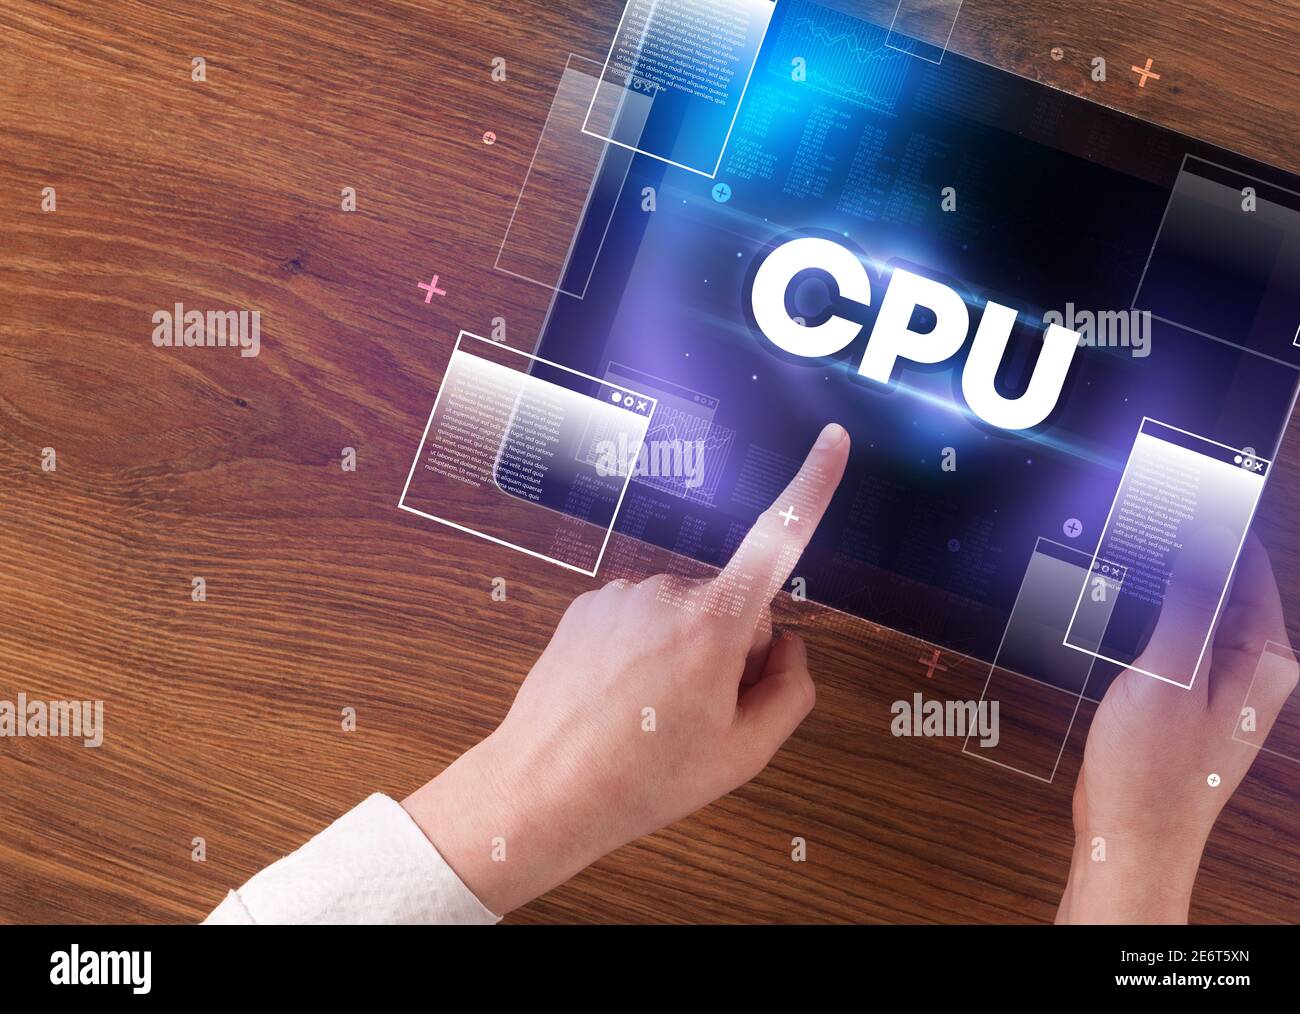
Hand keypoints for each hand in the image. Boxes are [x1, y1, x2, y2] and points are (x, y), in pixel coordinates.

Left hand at [403, 423, 850, 914]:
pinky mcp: (589, 605)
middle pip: (735, 607)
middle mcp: (667, 593)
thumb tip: (789, 647)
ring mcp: (622, 595)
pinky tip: (623, 698)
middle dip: (733, 650)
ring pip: (685, 614)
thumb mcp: (743, 754)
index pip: (779, 540)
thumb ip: (791, 691)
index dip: (813, 486)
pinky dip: (643, 650)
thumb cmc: (640, 778)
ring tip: (652, 715)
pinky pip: (641, 618)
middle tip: (702, 714)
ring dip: (684, 653)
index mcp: (715, 625)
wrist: (542, 789)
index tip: (832, 440)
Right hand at [1058, 532, 1297, 922]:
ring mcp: (1217, 682)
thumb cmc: (1154, 775)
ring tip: (1135, 549)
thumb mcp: (1170, 674)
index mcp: (1263, 660)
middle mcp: (1250, 669)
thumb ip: (1190, 601)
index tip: (1183, 488)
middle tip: (1148, 512)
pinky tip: (1127, 601)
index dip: (1217, 522)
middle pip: (1224, 582)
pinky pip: (1175, 633)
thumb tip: (1206, 537)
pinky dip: (1152, 610)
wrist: (1129, 834)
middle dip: (1187, 546)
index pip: (1249, 565)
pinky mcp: (1185, 693)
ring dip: (1166, 580)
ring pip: (1195, 606)